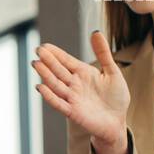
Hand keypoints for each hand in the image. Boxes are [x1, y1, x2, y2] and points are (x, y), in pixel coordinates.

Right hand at [33, 32, 130, 148]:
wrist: (117, 122)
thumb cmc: (116, 98)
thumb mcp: (112, 72)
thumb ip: (103, 53)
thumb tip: (96, 32)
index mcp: (83, 73)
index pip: (66, 61)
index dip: (55, 53)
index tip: (44, 45)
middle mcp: (74, 84)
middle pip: (58, 71)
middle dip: (48, 61)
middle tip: (38, 50)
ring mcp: (72, 98)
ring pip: (55, 85)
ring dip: (45, 75)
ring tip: (36, 64)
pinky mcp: (72, 112)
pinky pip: (58, 103)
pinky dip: (49, 96)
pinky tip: (40, 87)